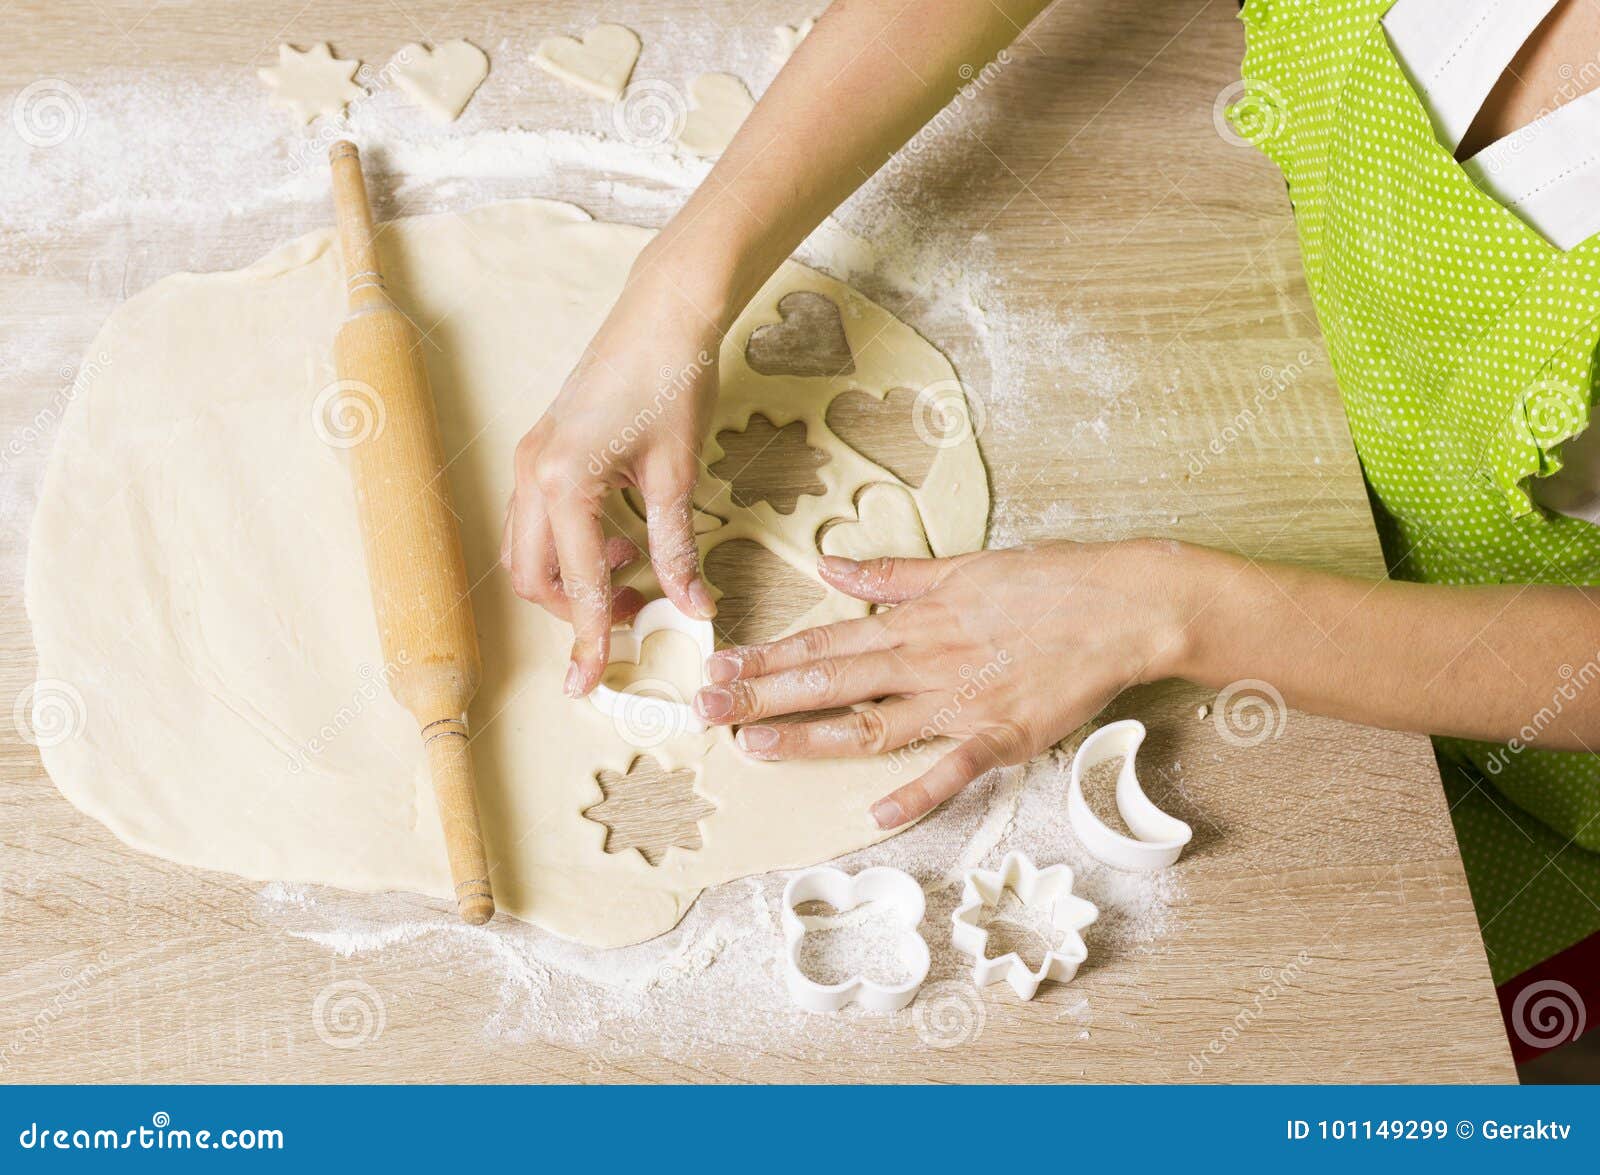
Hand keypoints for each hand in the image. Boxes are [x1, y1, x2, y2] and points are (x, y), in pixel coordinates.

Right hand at [501, 259, 725, 696]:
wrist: (663, 313)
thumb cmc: (673, 380)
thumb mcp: (679, 475)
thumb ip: (676, 548)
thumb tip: (691, 607)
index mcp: (563, 483)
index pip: (579, 585)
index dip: (591, 639)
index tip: (594, 683)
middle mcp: (532, 473)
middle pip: (532, 578)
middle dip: (575, 613)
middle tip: (631, 622)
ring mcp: (530, 459)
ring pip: (529, 551)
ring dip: (573, 578)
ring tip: (636, 570)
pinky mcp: (541, 449)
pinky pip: (538, 520)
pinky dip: (571, 546)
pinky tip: (620, 535)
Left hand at [692, 540, 1197, 827]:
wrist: (1123, 605)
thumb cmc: (1047, 581)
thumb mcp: (963, 566)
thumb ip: (891, 575)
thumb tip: (828, 566)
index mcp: (915, 620)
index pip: (824, 638)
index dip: (766, 654)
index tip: (717, 664)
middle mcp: (926, 660)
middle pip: (830, 679)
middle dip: (762, 694)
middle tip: (705, 709)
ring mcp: (962, 700)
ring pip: (871, 723)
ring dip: (810, 738)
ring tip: (755, 748)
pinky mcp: (1003, 733)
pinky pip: (953, 767)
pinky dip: (917, 791)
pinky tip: (876, 813)